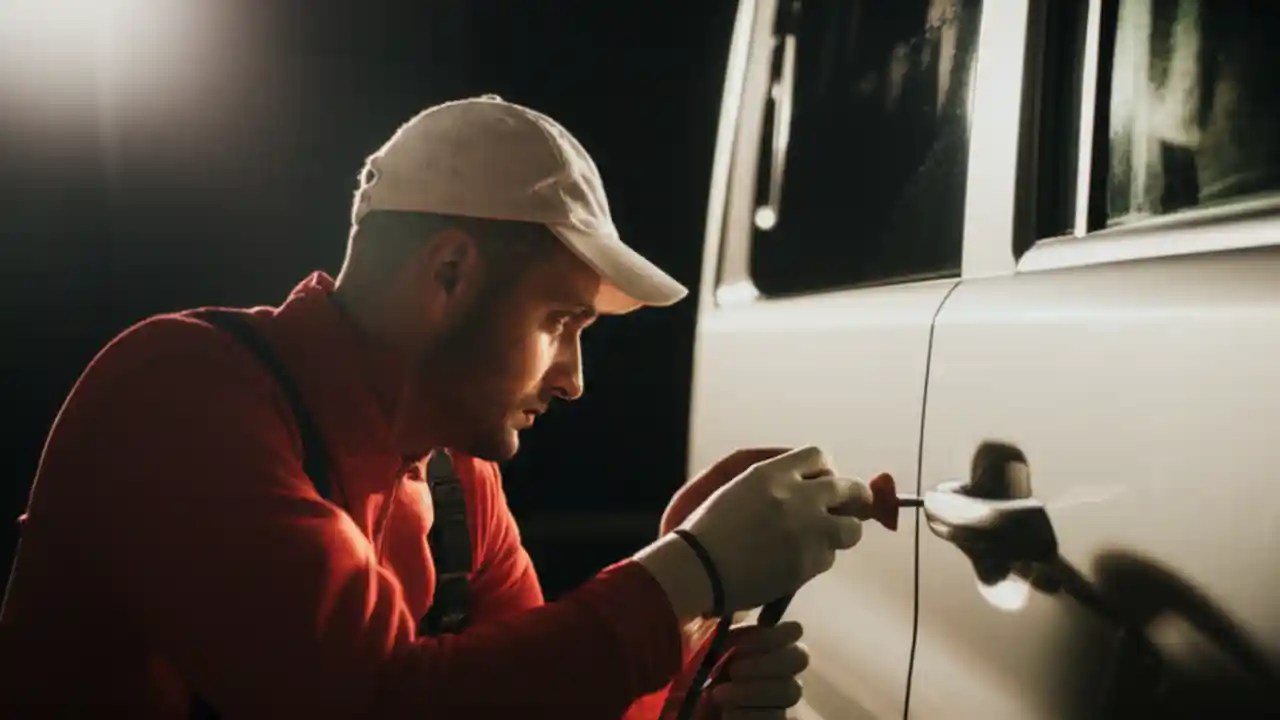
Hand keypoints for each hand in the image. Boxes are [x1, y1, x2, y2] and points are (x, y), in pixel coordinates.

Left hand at [667, 621, 809, 719]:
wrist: (681, 711)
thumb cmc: (691, 672)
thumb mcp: (702, 642)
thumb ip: (726, 626)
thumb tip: (742, 608)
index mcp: (764, 643)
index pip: (793, 631)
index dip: (775, 634)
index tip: (742, 643)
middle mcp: (780, 669)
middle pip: (799, 657)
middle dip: (765, 662)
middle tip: (733, 670)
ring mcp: (782, 699)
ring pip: (790, 689)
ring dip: (753, 691)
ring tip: (719, 695)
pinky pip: (780, 717)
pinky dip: (752, 714)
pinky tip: (729, 714)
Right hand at [680, 446, 871, 612]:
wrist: (698, 568)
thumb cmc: (707, 532)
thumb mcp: (738, 490)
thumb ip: (775, 485)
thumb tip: (812, 490)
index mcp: (771, 473)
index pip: (818, 456)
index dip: (826, 472)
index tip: (825, 485)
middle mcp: (796, 496)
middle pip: (849, 488)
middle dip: (857, 498)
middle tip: (856, 509)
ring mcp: (807, 529)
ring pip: (851, 528)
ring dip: (841, 534)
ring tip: (821, 542)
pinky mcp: (810, 561)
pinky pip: (829, 558)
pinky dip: (816, 561)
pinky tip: (792, 565)